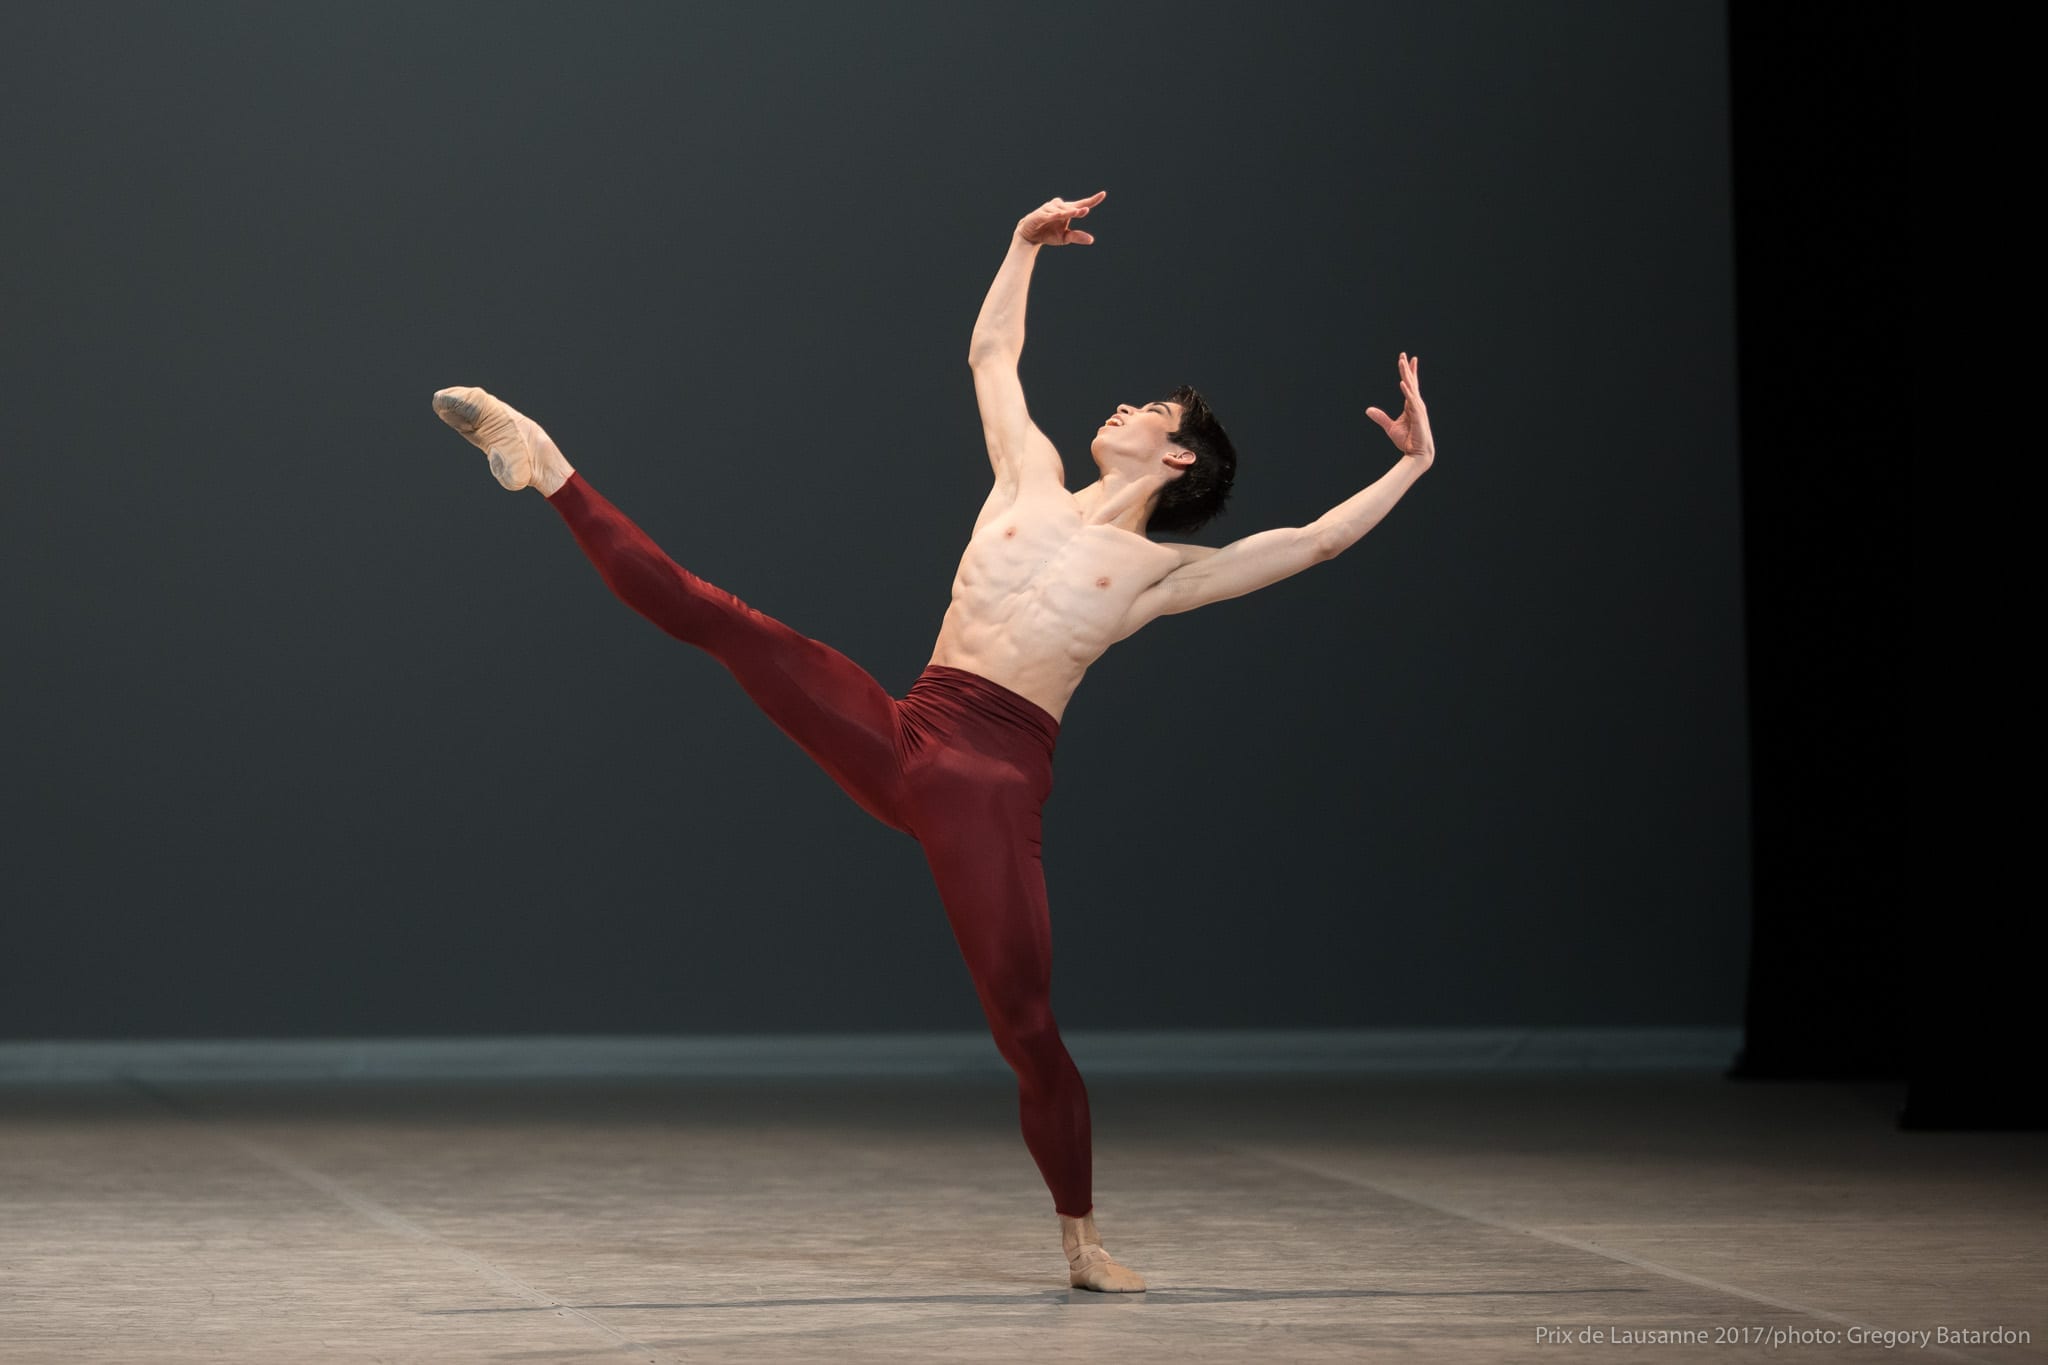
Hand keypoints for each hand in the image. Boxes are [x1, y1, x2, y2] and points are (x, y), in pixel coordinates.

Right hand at [1016, 190, 1105, 245]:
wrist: (1030, 236)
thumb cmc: (1049, 234)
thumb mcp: (1064, 237)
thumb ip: (1077, 237)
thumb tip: (1091, 240)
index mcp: (1068, 211)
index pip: (1082, 204)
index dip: (1092, 200)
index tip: (1103, 194)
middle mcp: (1059, 207)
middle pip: (1071, 207)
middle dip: (1077, 210)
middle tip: (1086, 210)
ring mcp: (1048, 209)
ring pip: (1060, 210)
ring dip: (1067, 212)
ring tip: (1075, 213)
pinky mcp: (1039, 215)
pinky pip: (1047, 214)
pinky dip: (1053, 215)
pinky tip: (1058, 215)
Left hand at [1366, 352, 1434, 466]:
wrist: (1417, 454)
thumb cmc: (1407, 441)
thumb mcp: (1390, 427)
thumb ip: (1380, 417)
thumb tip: (1368, 410)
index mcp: (1411, 405)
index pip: (1410, 385)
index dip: (1409, 372)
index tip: (1407, 359)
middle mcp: (1416, 404)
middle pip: (1411, 382)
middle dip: (1407, 368)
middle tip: (1403, 354)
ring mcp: (1418, 409)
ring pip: (1411, 388)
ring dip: (1407, 375)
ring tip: (1402, 362)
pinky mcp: (1418, 416)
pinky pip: (1412, 401)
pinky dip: (1407, 392)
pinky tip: (1403, 382)